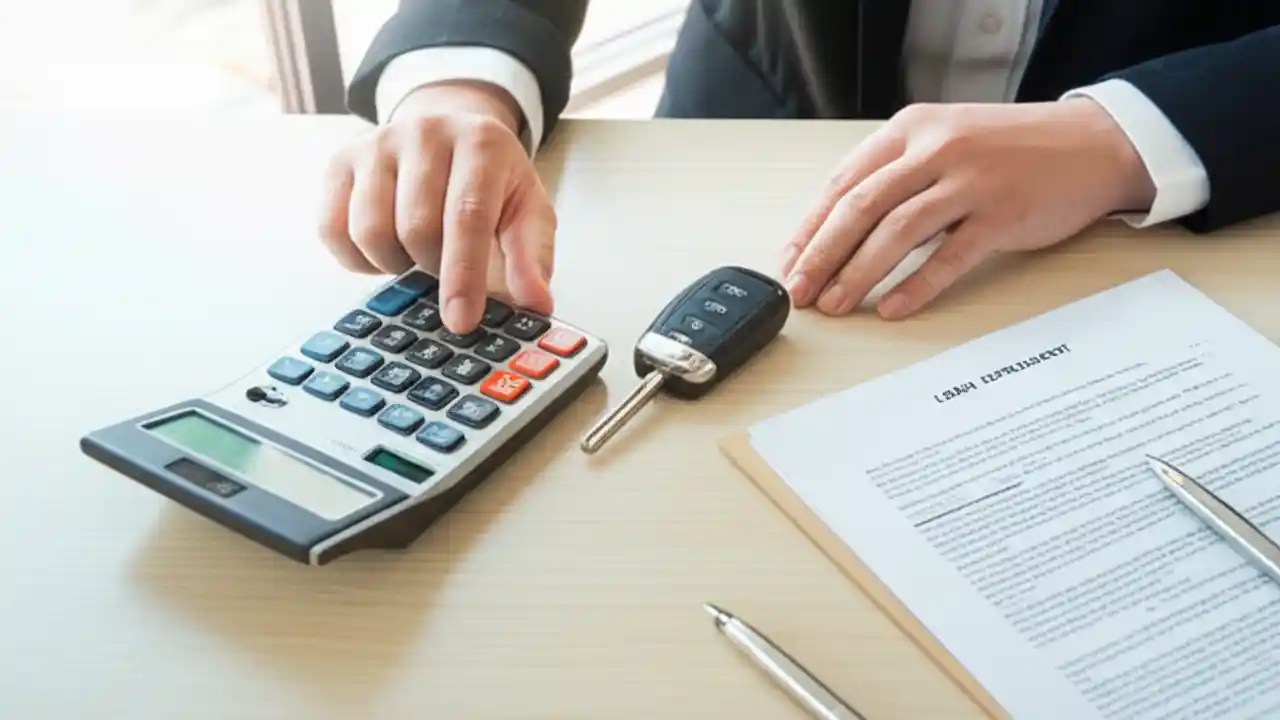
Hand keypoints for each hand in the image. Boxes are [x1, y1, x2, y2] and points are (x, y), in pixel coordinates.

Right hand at [318, 80, 555, 331]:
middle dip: (431, 267)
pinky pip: (332, 228)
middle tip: (443, 267)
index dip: (463, 275)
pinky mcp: (341, 160)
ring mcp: (377, 142)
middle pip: (415, 227)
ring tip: (415, 254)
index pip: (467, 216)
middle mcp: (425, 132)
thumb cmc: (490, 179)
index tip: (461, 321)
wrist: (449, 132)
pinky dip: (357, 258)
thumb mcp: (527, 210)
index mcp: (480, 142)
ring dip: (393, 262)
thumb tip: (536, 301)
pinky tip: (385, 249)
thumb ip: (532, 255)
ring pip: (369, 230)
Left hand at [780, 99, 1155, 318]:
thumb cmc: (1009, 150)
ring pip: (897, 232)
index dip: (810, 227)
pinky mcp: (1002, 213)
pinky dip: (915, 286)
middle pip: (860, 208)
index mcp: (911, 130)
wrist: (1091, 143)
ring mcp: (970, 180)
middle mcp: (936, 149)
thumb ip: (895, 175)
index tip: (789, 263)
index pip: (843, 182)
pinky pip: (948, 257)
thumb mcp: (943, 142)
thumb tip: (837, 232)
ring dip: (858, 274)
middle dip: (822, 255)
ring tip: (836, 305)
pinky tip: (891, 308)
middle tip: (800, 291)